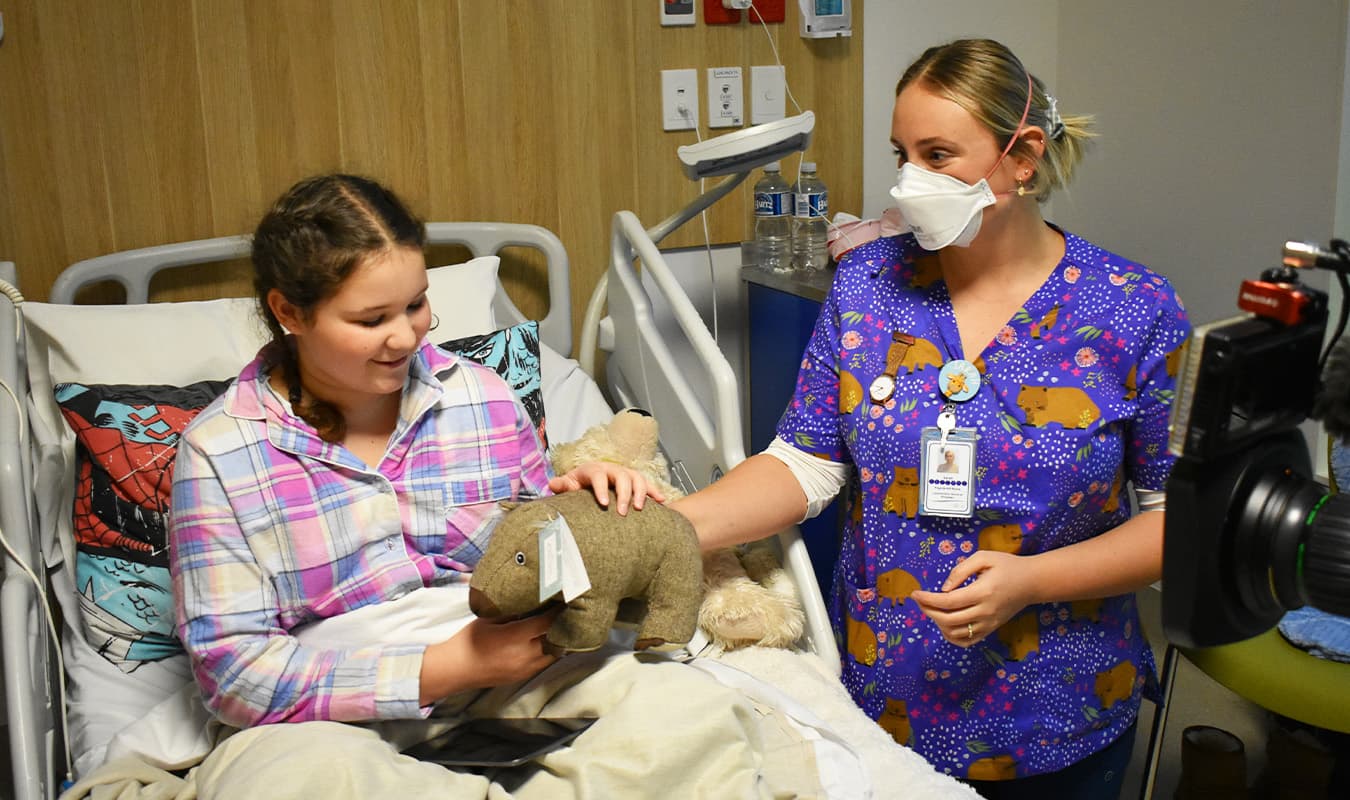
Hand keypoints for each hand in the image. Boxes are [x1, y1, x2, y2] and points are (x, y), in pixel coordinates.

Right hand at [420, 609, 560, 703]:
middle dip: (562, 626)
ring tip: (560, 627)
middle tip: (567, 613)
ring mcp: (525, 669)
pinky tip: (547, 642)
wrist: (455, 669)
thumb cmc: (468, 640)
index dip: (558, 611)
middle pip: (556, 639)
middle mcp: (525, 655)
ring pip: (554, 654)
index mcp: (516, 636)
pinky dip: (549, 652)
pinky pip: (543, 663)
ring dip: (558, 641)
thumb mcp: (490, 619)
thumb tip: (532, 605)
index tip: (565, 600)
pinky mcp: (522, 677)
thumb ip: (513, 612)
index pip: (547, 622)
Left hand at [547, 461, 665, 514]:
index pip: (598, 476)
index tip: (604, 504)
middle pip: (621, 476)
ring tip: (640, 509)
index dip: (601, 488)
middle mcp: (611, 469)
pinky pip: (648, 484)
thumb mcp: (570, 484)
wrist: (591, 479)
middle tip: (622, 513)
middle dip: (623, 494)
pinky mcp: (635, 481)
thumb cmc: (579, 485)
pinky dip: (655, 491)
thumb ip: (562, 485)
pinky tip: (662, 501)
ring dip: (641, 492)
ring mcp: (625, 474)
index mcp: (594, 469)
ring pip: (637, 478)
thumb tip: (553, 484)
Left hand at [910, 551, 1038, 647]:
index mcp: (983, 592)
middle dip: (929, 611)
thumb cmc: (1007, 565)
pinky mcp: (991, 629)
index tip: (915, 594)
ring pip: (956, 634)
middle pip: (949, 620)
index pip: (948, 601)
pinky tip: (945, 625)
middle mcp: (985, 612)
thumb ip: (960, 571)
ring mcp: (989, 623)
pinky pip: (968, 641)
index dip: (928, 599)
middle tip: (920, 601)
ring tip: (933, 610)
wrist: (1032, 582)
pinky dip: (952, 637)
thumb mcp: (984, 557)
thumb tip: (944, 588)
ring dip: (938, 624)